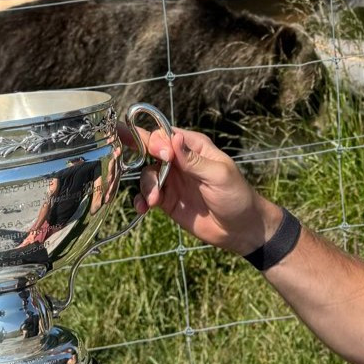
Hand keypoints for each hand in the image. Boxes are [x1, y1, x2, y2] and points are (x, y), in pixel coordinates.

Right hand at [135, 127, 280, 256]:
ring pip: (146, 174)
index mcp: (193, 147)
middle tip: (125, 159)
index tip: (163, 156)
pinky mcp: (167, 200)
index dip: (157, 141)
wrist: (239, 229)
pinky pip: (146, 195)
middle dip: (136, 153)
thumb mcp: (219, 176)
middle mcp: (179, 161)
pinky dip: (141, 200)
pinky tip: (143, 208)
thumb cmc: (236, 196)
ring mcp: (171, 180)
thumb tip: (174, 137)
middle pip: (149, 150)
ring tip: (153, 200)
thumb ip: (194, 160)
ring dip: (146, 186)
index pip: (166, 135)